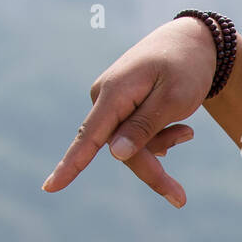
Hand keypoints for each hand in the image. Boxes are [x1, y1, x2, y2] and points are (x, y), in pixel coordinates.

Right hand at [41, 16, 219, 205]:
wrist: (192, 42)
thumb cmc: (186, 68)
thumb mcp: (173, 99)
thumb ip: (144, 127)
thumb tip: (115, 154)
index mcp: (114, 93)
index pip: (90, 136)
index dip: (71, 165)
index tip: (50, 188)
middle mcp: (105, 98)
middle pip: (120, 150)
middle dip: (152, 171)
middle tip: (181, 199)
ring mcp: (111, 102)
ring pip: (130, 145)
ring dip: (161, 144)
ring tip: (189, 132)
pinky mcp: (121, 107)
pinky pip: (136, 135)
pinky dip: (159, 137)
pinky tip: (182, 129)